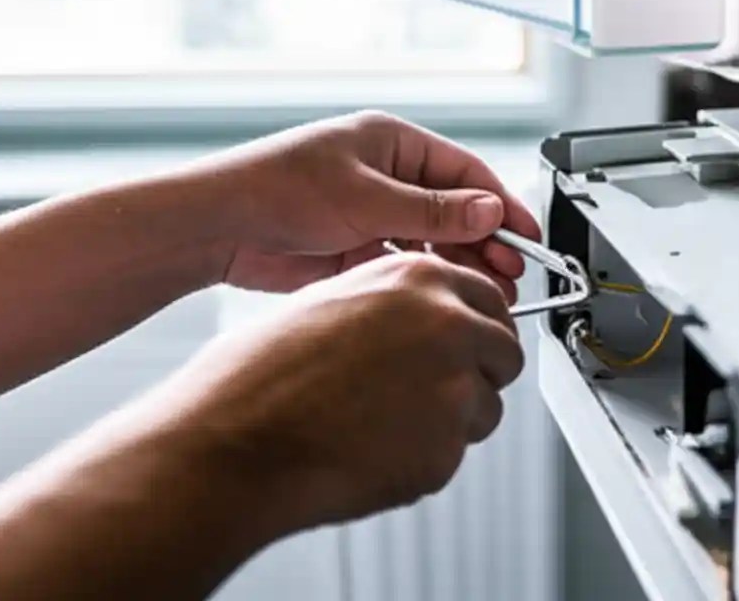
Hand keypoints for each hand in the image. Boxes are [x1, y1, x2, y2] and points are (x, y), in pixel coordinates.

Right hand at [153, 253, 522, 528]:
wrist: (233, 442)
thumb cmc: (259, 377)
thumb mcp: (330, 303)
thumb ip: (394, 305)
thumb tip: (427, 316)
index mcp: (419, 280)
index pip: (491, 298)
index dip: (479, 327)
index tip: (472, 342)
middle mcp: (448, 325)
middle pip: (505, 351)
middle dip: (480, 373)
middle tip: (436, 391)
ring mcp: (454, 387)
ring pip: (487, 407)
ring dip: (453, 420)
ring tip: (386, 424)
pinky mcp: (447, 447)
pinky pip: (456, 453)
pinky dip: (425, 457)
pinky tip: (374, 451)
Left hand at [186, 111, 540, 301]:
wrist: (216, 229)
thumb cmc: (275, 190)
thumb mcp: (366, 199)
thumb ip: (433, 211)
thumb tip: (489, 210)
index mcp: (392, 143)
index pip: (466, 174)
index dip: (501, 206)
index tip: (526, 236)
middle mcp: (385, 175)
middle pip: (453, 209)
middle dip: (484, 240)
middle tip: (510, 273)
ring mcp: (370, 212)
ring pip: (431, 240)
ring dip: (458, 263)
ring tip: (483, 291)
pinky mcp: (353, 247)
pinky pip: (403, 261)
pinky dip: (425, 276)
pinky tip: (441, 293)